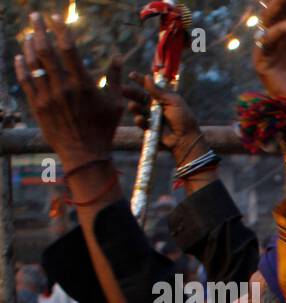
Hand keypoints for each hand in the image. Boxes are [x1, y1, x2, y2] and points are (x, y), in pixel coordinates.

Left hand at [14, 12, 123, 168]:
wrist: (85, 155)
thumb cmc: (104, 129)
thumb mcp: (116, 104)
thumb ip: (115, 78)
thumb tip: (117, 57)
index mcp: (84, 84)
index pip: (68, 48)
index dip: (60, 29)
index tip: (55, 17)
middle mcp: (64, 87)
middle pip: (46, 50)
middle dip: (39, 30)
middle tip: (35, 17)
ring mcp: (48, 96)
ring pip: (33, 63)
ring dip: (29, 45)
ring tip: (29, 35)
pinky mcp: (37, 106)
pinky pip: (25, 81)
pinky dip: (21, 66)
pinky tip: (20, 56)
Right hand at [124, 71, 205, 165]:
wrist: (186, 139)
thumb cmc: (183, 119)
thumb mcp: (173, 102)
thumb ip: (158, 91)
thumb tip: (147, 77)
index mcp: (163, 98)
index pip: (150, 87)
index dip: (140, 80)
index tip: (131, 75)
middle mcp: (156, 106)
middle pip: (140, 97)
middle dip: (131, 93)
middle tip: (122, 89)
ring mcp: (152, 117)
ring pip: (138, 109)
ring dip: (134, 107)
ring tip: (132, 106)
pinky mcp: (149, 128)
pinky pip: (140, 122)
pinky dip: (139, 120)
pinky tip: (141, 120)